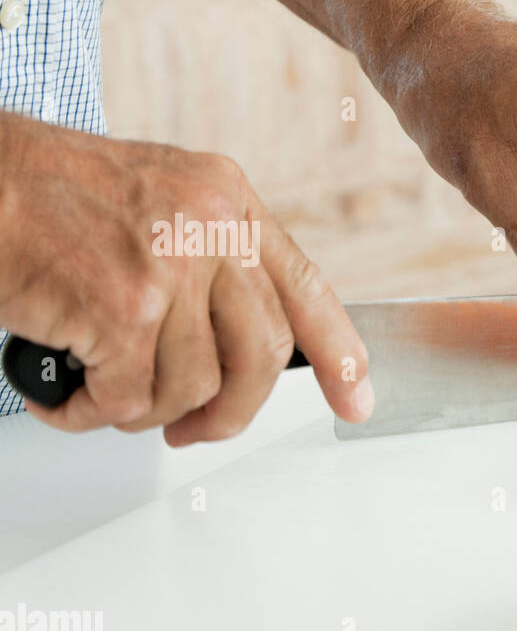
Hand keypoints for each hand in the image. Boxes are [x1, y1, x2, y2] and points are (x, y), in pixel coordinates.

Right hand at [0, 113, 371, 443]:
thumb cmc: (47, 199)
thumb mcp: (160, 205)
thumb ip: (211, 265)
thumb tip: (237, 353)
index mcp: (229, 201)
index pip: (306, 289)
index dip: (338, 354)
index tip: (356, 399)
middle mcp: (212, 226)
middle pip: (261, 355)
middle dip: (230, 412)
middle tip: (194, 431)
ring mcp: (171, 265)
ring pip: (192, 385)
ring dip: (141, 407)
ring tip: (98, 387)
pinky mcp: (124, 306)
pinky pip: (129, 397)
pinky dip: (90, 412)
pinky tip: (63, 393)